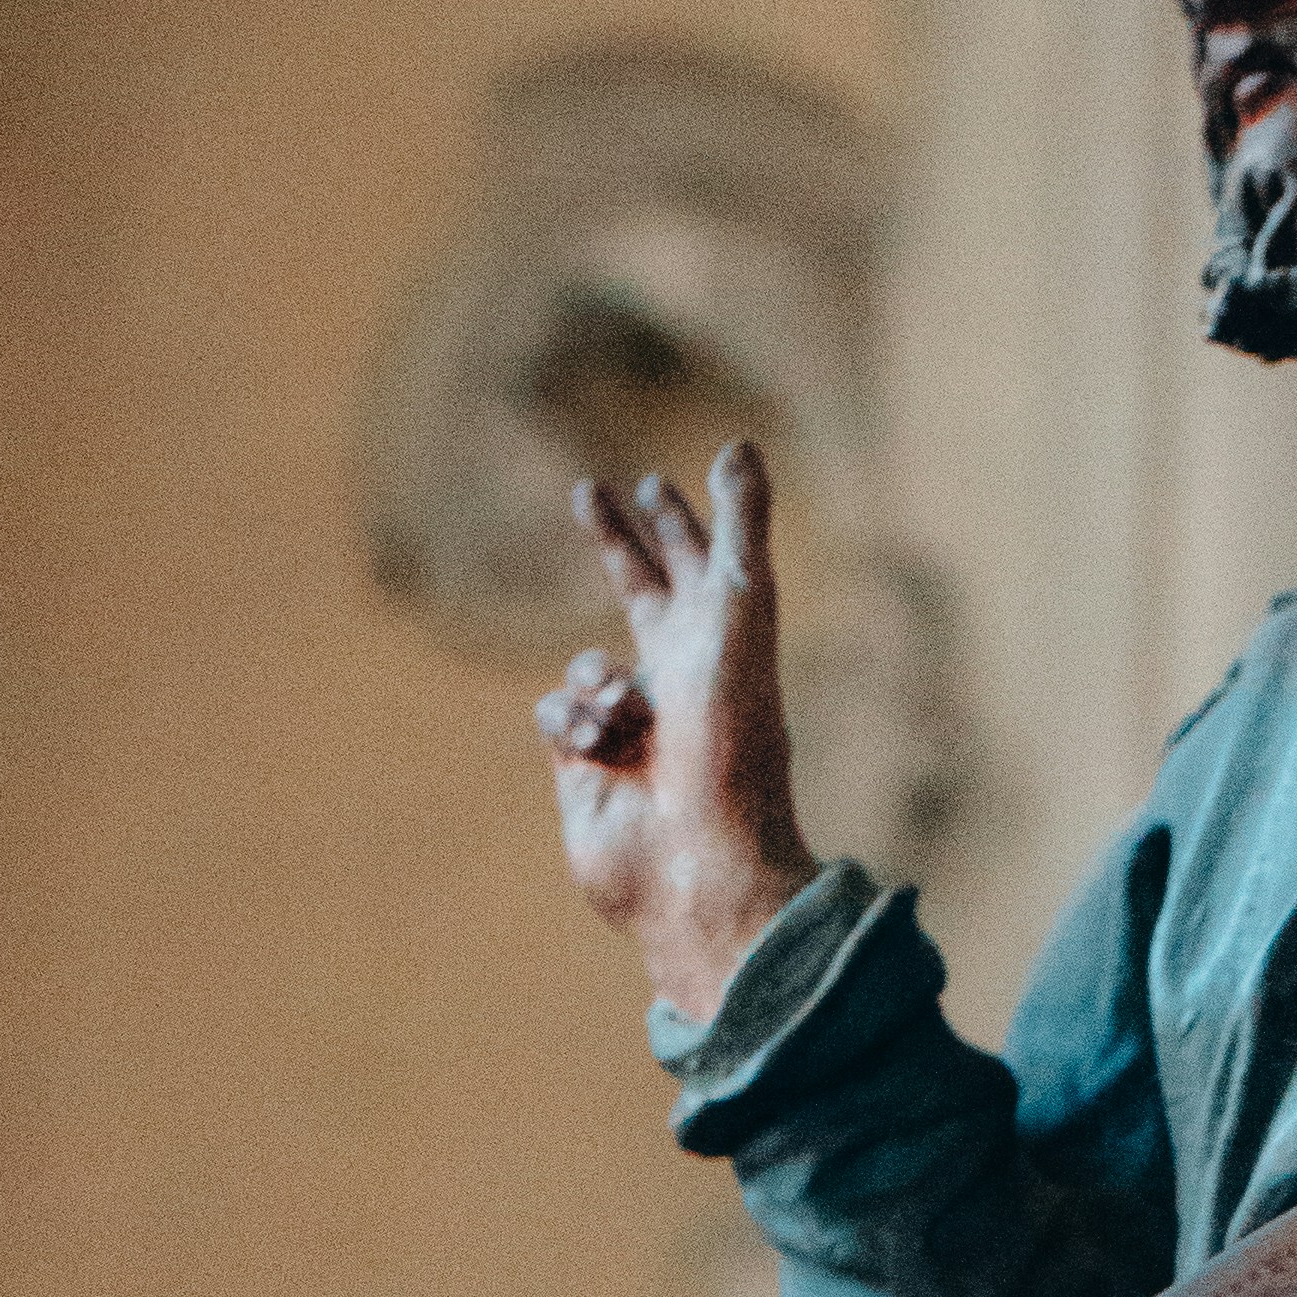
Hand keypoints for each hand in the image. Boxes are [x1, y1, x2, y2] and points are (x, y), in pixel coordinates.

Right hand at [537, 448, 820, 1020]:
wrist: (697, 853)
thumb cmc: (730, 734)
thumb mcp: (739, 611)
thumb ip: (740, 525)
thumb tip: (740, 443)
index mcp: (723, 641)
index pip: (691, 562)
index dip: (674, 519)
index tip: (651, 483)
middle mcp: (680, 676)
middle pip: (638, 590)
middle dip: (615, 542)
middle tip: (584, 490)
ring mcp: (631, 721)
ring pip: (584, 665)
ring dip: (598, 681)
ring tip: (632, 722)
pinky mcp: (585, 766)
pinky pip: (556, 715)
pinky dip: (576, 723)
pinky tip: (605, 754)